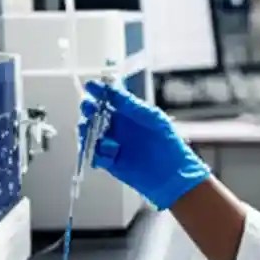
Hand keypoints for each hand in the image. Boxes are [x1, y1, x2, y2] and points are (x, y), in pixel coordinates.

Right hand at [79, 82, 209, 209]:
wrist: (172, 174)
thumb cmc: (168, 143)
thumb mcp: (151, 118)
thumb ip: (131, 105)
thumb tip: (112, 91)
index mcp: (128, 114)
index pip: (109, 98)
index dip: (99, 91)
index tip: (91, 86)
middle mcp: (118, 127)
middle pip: (95, 114)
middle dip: (89, 109)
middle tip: (89, 107)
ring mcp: (112, 144)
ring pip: (91, 133)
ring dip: (87, 130)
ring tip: (90, 128)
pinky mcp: (110, 162)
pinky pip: (95, 154)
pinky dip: (96, 152)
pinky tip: (108, 151)